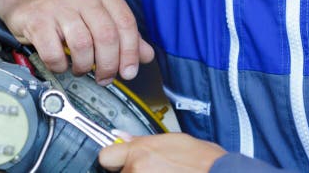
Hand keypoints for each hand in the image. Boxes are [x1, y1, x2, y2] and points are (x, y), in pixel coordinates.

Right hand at [0, 0, 153, 83]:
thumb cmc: (64, 8)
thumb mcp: (97, 14)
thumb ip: (123, 33)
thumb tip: (147, 55)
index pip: (126, 23)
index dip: (131, 52)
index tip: (129, 71)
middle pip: (107, 36)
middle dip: (109, 65)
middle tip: (106, 78)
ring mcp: (58, 6)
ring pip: (83, 46)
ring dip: (85, 67)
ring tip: (82, 69)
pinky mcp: (38, 20)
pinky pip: (55, 53)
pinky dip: (61, 66)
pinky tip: (62, 64)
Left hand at [99, 133, 225, 171]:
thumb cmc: (203, 160)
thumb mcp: (173, 140)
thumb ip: (143, 141)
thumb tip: (123, 138)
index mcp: (140, 152)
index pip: (106, 156)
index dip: (114, 158)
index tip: (119, 160)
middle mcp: (137, 171)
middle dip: (130, 172)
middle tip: (150, 169)